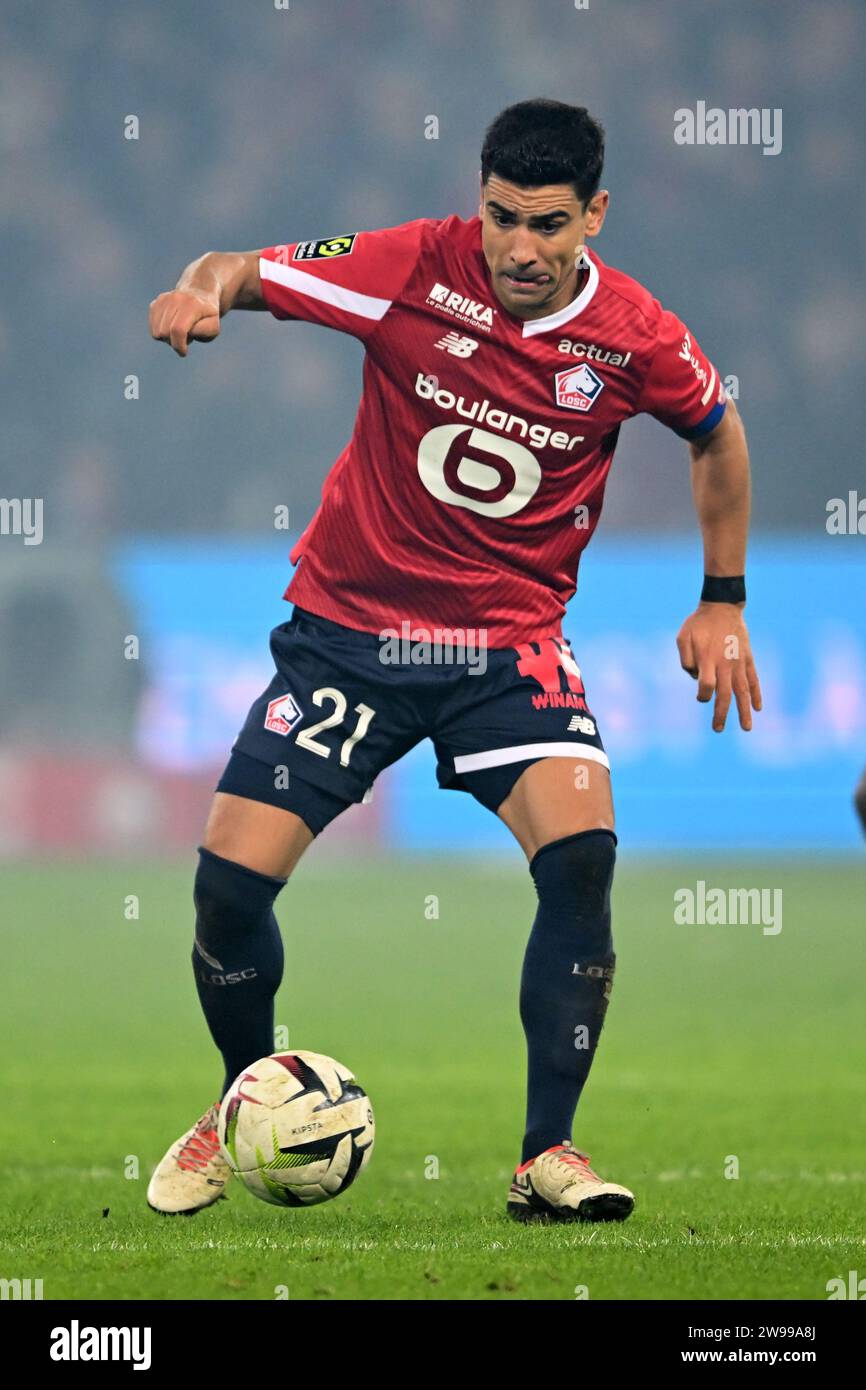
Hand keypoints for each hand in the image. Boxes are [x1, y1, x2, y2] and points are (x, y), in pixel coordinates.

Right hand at [149, 289, 220, 356]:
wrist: (199, 293)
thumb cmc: (207, 316)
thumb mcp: (213, 326)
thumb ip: (202, 331)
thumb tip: (186, 332)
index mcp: (192, 305)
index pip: (178, 330)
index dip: (179, 345)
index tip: (184, 352)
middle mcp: (175, 299)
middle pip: (164, 332)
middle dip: (174, 342)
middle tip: (186, 337)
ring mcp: (163, 300)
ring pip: (156, 332)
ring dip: (167, 338)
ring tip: (179, 331)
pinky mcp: (155, 304)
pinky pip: (152, 328)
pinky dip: (161, 332)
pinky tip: (172, 326)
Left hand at [676, 602, 761, 731]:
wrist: (722, 607)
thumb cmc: (699, 624)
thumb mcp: (683, 637)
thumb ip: (685, 659)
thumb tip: (695, 677)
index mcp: (708, 659)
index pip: (706, 686)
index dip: (703, 695)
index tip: (700, 696)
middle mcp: (725, 664)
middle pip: (725, 694)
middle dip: (722, 714)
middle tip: (718, 729)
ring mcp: (739, 662)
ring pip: (743, 691)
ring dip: (744, 711)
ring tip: (747, 728)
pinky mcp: (748, 659)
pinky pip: (754, 679)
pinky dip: (757, 693)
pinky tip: (758, 708)